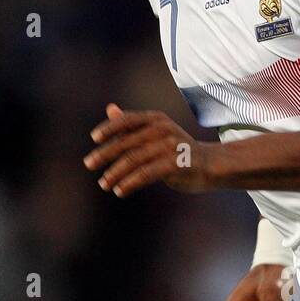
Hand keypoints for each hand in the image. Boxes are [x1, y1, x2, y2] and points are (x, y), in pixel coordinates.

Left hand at [83, 104, 205, 195]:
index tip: (94, 138)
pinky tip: (120, 191)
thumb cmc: (179, 149)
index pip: (128, 120)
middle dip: (105, 154)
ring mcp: (170, 147)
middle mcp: (163, 130)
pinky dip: (130, 183)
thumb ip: (133, 124)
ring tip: (103, 184)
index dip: (110, 128)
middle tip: (89, 164)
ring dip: (115, 173)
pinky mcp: (175, 164)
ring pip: (134, 160)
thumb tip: (110, 109)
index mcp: (156, 119)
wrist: (211, 164)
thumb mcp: (157, 133)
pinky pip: (146, 174)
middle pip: (127, 142)